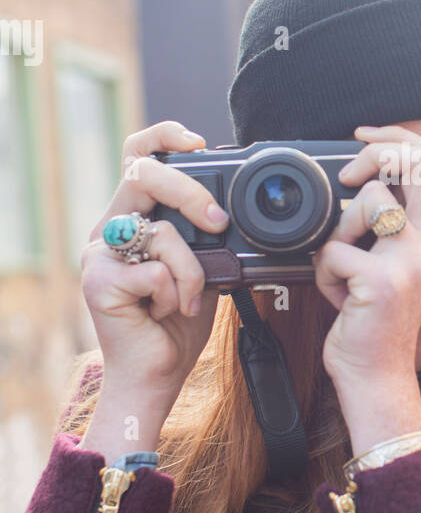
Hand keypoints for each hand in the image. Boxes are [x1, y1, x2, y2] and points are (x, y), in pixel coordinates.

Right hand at [80, 120, 228, 405]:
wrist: (155, 375)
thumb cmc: (177, 324)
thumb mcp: (202, 267)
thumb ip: (203, 235)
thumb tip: (230, 208)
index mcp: (133, 218)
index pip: (138, 156)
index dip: (164, 137)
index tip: (198, 143)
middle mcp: (109, 230)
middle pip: (143, 175)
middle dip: (190, 193)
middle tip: (218, 223)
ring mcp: (99, 255)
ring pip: (161, 232)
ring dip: (192, 272)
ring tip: (187, 301)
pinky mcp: (98, 282)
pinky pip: (156, 271)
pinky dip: (177, 294)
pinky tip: (164, 313)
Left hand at [312, 123, 420, 446]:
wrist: (375, 375)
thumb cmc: (371, 318)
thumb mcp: (386, 263)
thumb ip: (382, 224)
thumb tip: (355, 180)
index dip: (397, 138)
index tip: (364, 139)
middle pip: (414, 163)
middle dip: (375, 154)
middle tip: (345, 177)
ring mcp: (408, 261)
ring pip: (364, 203)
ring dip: (336, 234)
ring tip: (343, 269)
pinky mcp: (380, 282)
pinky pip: (333, 250)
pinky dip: (323, 274)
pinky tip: (339, 298)